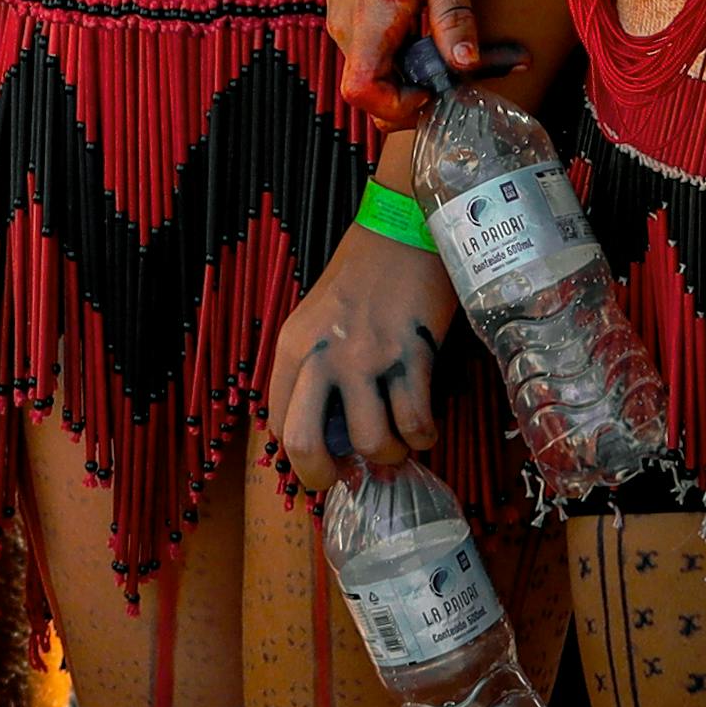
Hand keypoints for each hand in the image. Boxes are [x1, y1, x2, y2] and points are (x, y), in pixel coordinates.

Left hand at [267, 223, 455, 493]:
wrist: (403, 230)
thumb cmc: (362, 278)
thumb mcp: (319, 321)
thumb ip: (319, 375)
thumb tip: (337, 442)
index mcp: (293, 347)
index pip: (279, 426)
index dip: (303, 459)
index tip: (329, 463)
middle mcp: (322, 355)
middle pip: (306, 446)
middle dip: (328, 476)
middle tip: (353, 476)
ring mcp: (367, 356)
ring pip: (371, 442)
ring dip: (391, 455)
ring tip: (400, 442)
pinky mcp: (411, 355)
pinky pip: (417, 424)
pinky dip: (425, 437)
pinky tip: (426, 426)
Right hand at [326, 0, 480, 98]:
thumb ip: (453, 17)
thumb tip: (464, 66)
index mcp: (370, 17)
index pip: (362, 93)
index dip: (398, 107)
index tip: (435, 90)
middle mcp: (346, 23)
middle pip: (371, 87)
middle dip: (415, 91)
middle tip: (461, 70)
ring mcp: (342, 13)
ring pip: (373, 66)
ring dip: (410, 69)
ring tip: (453, 43)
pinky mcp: (346, 3)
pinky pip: (370, 43)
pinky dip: (400, 47)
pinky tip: (430, 22)